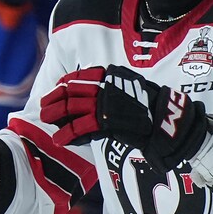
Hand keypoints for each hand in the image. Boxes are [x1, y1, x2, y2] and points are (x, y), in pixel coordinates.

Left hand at [40, 65, 208, 172]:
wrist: (167, 120)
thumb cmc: (153, 106)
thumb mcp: (132, 88)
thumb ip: (114, 88)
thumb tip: (98, 93)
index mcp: (112, 75)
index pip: (81, 76)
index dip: (66, 83)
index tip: (57, 89)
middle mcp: (105, 86)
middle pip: (72, 90)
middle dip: (55, 98)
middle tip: (45, 106)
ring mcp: (104, 103)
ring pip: (72, 107)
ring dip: (56, 113)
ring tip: (47, 120)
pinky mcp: (105, 121)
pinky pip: (80, 126)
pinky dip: (67, 133)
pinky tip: (59, 139)